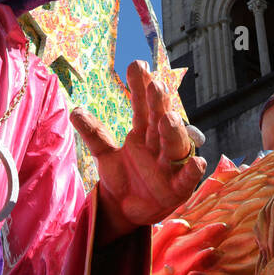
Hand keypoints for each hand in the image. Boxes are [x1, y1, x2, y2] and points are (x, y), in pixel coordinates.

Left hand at [71, 60, 205, 244]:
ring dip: (174, 130)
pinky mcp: (177, 189)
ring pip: (174, 144)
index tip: (137, 64)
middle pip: (159, 119)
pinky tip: (198, 161)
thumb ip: (94, 133)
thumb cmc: (121, 176)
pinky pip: (187, 179)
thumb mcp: (105, 154)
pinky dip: (192, 171)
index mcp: (144, 132)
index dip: (140, 86)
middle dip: (159, 103)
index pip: (142, 106)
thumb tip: (75, 110)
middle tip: (155, 85)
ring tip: (168, 117)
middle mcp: (159, 144)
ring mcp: (169, 165)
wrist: (125, 210)